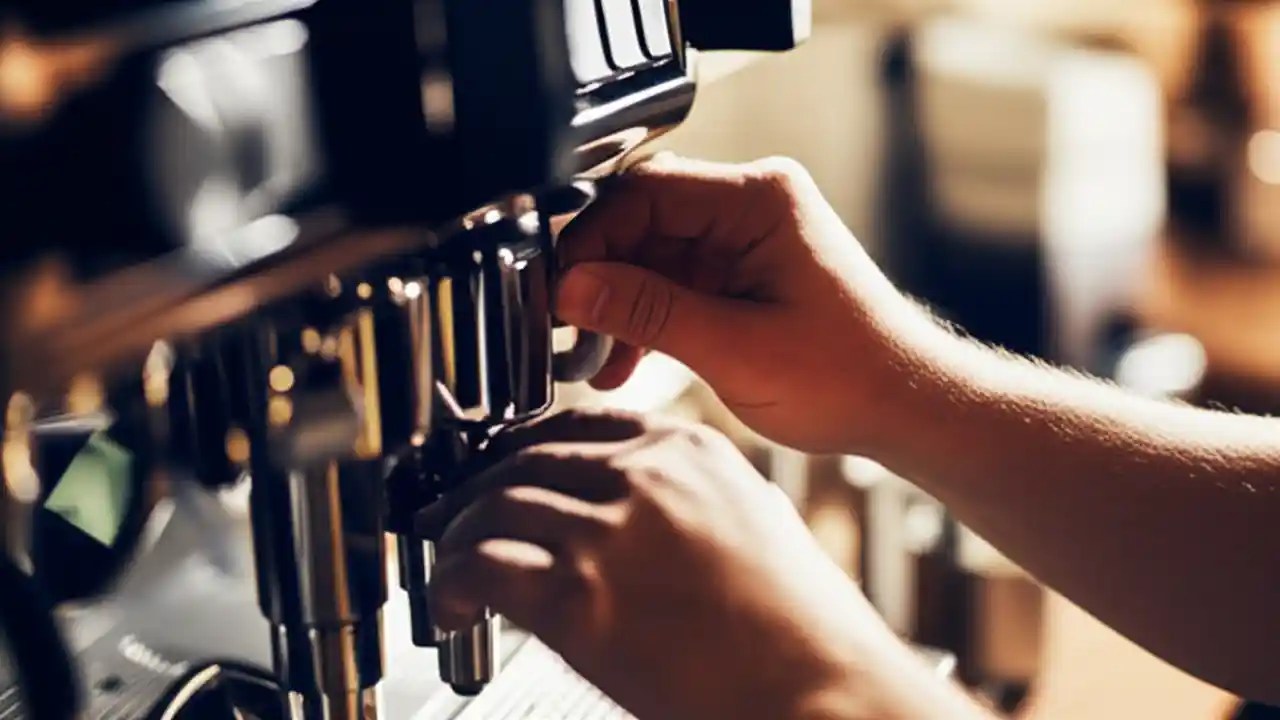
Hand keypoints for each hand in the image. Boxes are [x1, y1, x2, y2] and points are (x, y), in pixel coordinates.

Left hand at [419, 411, 983, 719]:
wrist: (826, 691)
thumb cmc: (803, 626)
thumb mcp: (754, 522)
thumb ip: (687, 498)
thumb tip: (632, 511)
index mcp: (688, 450)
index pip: (574, 423)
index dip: (522, 449)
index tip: (502, 471)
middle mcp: (644, 477)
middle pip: (524, 458)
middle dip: (480, 490)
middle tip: (457, 518)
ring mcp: (609, 532)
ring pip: (492, 505)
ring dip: (457, 537)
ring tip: (450, 568)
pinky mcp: (579, 597)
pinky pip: (480, 564)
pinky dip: (451, 582)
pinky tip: (454, 606)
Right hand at [555, 155, 942, 454]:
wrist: (905, 406)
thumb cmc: (849, 375)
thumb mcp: (735, 349)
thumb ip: (647, 313)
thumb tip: (573, 289)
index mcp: (759, 198)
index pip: (644, 191)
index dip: (591, 241)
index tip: (561, 291)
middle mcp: (752, 204)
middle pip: (642, 221)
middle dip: (602, 279)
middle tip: (570, 331)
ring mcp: (747, 237)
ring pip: (651, 255)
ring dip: (620, 307)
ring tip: (598, 360)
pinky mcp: (742, 271)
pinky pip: (673, 281)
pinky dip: (646, 318)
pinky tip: (626, 361)